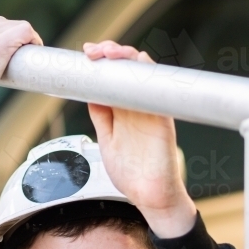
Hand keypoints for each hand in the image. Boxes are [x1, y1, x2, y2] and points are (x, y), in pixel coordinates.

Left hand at [83, 41, 196, 237]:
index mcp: (123, 110)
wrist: (148, 197)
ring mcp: (151, 111)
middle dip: (111, 52)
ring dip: (127, 57)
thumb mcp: (107, 139)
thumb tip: (88, 93)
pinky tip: (138, 63)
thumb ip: (101, 117)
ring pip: (144, 73)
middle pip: (128, 68)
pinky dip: (149, 75)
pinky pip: (159, 91)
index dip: (101, 62)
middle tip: (94, 51)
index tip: (86, 54)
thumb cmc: (131, 172)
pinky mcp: (163, 120)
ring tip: (110, 53)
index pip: (113, 76)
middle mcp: (138, 106)